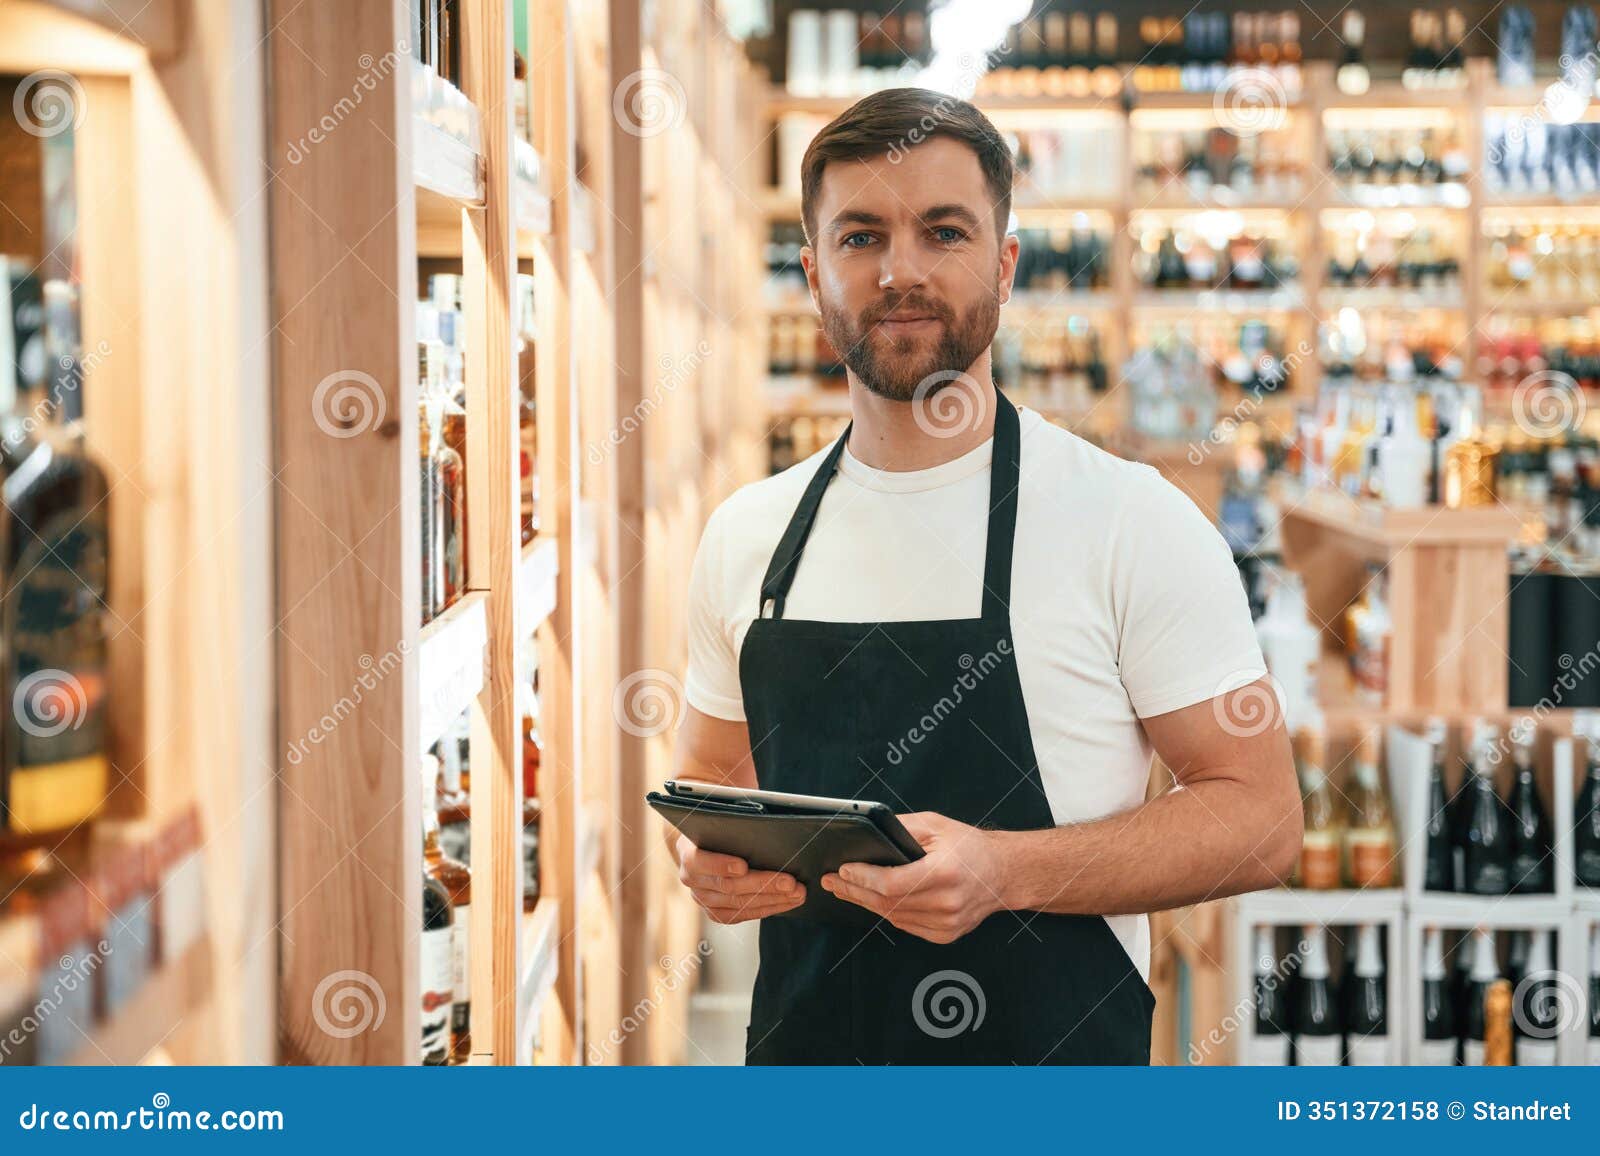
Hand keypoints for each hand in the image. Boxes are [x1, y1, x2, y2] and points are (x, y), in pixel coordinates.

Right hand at [674, 832, 805, 923]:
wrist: (705, 840)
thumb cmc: (719, 824)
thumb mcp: (720, 815)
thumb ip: (734, 821)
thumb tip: (767, 822)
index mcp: (687, 852)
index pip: (699, 861)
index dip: (721, 865)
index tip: (743, 866)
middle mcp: (691, 879)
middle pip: (728, 887)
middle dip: (762, 884)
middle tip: (790, 882)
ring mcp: (703, 898)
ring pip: (739, 905)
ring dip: (772, 900)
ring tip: (798, 892)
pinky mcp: (717, 911)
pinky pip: (744, 915)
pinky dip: (769, 908)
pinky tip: (788, 901)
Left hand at [820, 812, 1005, 942]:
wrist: (1003, 874)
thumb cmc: (971, 847)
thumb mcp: (936, 825)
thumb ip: (902, 828)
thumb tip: (869, 833)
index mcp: (945, 873)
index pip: (891, 884)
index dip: (862, 878)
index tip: (843, 869)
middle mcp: (946, 902)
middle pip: (887, 903)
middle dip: (854, 890)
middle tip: (832, 881)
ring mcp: (946, 923)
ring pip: (893, 916)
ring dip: (865, 903)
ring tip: (844, 889)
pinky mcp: (945, 934)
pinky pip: (905, 925)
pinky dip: (886, 912)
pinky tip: (872, 900)